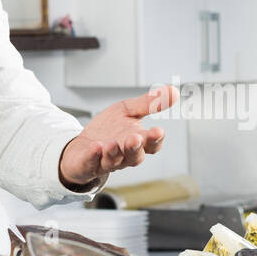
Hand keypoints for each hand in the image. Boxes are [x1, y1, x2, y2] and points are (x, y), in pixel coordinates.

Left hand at [58, 85, 178, 188]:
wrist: (82, 146)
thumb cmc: (109, 130)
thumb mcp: (128, 111)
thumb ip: (149, 103)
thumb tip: (174, 91)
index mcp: (138, 142)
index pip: (152, 145)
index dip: (155, 140)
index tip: (158, 131)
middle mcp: (124, 155)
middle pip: (134, 156)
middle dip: (135, 148)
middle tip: (135, 138)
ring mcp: (106, 161)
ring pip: (113, 161)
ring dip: (113, 153)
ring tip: (111, 144)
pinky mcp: (88, 164)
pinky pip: (91, 163)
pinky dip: (93, 157)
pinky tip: (95, 147)